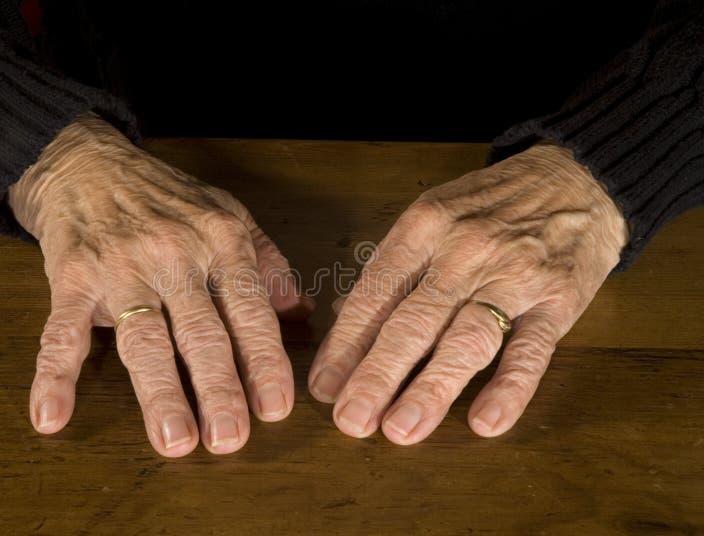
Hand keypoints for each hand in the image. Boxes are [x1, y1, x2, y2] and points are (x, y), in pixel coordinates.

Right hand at [9, 113, 313, 456]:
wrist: (87, 163)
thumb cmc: (166, 197)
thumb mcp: (229, 214)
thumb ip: (266, 263)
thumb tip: (300, 313)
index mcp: (219, 241)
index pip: (249, 309)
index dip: (264, 360)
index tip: (275, 406)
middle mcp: (173, 254)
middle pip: (200, 330)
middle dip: (218, 388)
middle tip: (231, 439)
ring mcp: (120, 266)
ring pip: (143, 337)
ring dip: (159, 392)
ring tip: (173, 439)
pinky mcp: (72, 277)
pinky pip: (61, 329)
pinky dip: (54, 374)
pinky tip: (52, 416)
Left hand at [308, 142, 627, 443]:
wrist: (576, 178)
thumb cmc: (492, 205)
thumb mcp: (433, 216)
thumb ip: (392, 269)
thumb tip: (347, 321)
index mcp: (424, 227)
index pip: (375, 293)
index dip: (346, 344)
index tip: (324, 386)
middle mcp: (463, 251)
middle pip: (413, 321)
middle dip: (376, 375)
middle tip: (350, 420)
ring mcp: (513, 276)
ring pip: (466, 338)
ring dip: (431, 388)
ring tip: (400, 430)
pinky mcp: (558, 299)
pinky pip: (532, 349)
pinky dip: (510, 388)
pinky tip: (486, 421)